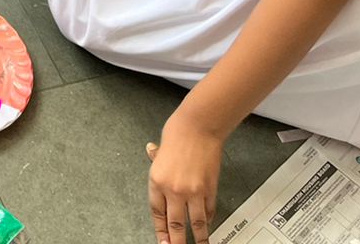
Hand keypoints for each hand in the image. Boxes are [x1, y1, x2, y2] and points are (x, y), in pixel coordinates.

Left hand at [147, 114, 223, 243]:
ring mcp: (193, 192)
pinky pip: (208, 210)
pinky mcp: (209, 190)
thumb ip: (156, 159)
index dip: (160, 231)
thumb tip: (150, 152)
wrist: (198, 127)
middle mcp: (173, 190)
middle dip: (177, 241)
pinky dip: (208, 219)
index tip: (163, 242)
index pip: (157, 213)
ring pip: (195, 223)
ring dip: (198, 237)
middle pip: (175, 224)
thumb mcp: (160, 149)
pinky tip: (207, 225)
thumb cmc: (177, 134)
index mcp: (156, 181)